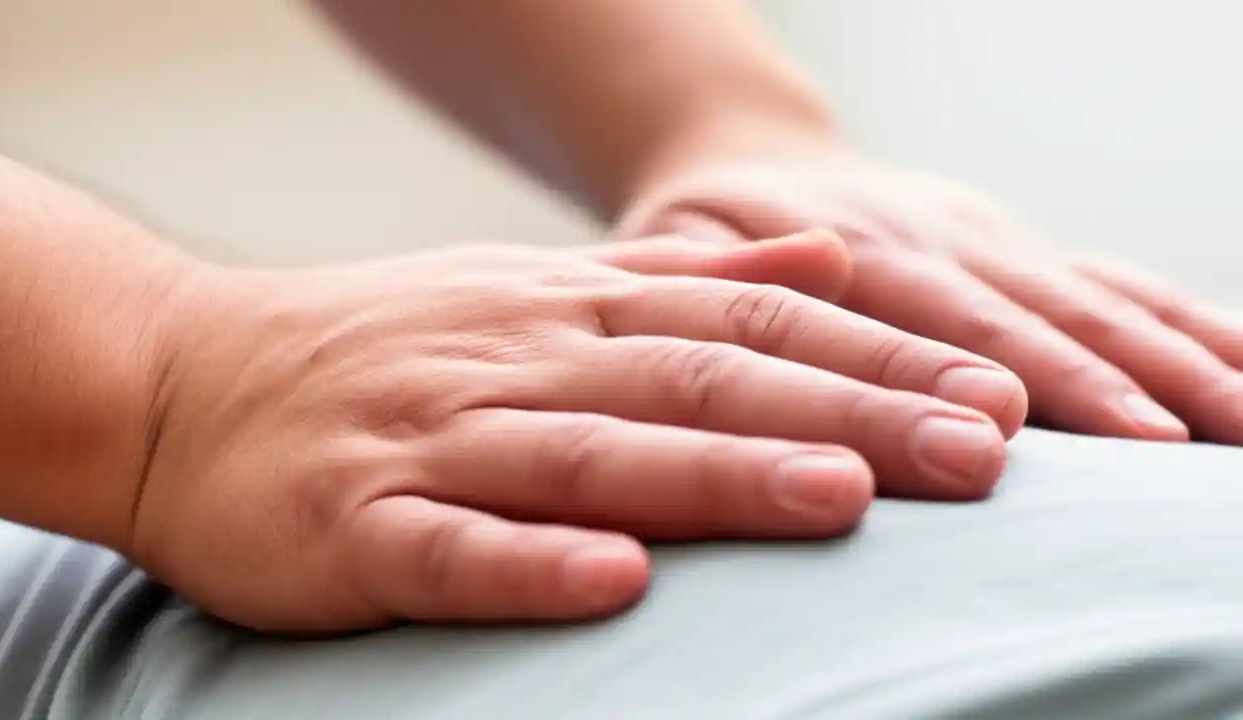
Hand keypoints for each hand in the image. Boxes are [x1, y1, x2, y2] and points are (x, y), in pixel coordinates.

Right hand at [134, 236, 1023, 631]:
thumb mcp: (535, 286)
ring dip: (717, 473)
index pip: (751, 322)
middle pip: (701, 380)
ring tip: (838, 495)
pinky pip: (450, 549)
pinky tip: (612, 585)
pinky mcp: (354, 525)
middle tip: (979, 453)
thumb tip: (825, 251)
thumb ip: (681, 278)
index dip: (877, 357)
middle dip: (848, 413)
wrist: (185, 377)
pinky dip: (530, 562)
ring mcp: (433, 441)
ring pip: (593, 453)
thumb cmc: (385, 345)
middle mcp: (517, 360)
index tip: (993, 398)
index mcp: (568, 308)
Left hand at [621, 143, 1242, 442]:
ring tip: (1241, 420)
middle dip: (1106, 379)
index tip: (1050, 433)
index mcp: (844, 247)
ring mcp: (983, 238)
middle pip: (1027, 311)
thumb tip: (791, 295)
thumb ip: (719, 280)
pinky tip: (1242, 363)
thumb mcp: (673, 249)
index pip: (924, 319)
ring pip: (1089, 294)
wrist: (746, 156)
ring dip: (1170, 354)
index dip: (987, 376)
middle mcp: (930, 239)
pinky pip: (1109, 280)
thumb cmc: (697, 227)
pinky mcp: (1013, 246)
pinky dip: (1181, 321)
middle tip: (1177, 446)